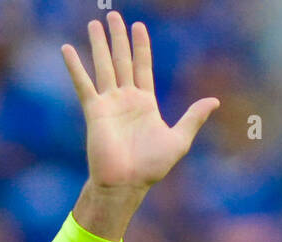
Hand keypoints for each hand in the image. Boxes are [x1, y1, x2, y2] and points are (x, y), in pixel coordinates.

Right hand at [62, 13, 218, 193]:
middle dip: (118, 38)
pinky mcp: (94, 111)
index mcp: (145, 103)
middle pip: (122, 61)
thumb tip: (215, 101)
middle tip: (114, 16)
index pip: (142, 66)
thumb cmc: (151, 168)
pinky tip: (67, 49)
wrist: (126, 184)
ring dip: (98, 45)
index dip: (141, 46)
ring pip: (103, 66)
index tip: (138, 26)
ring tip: (94, 24)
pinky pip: (83, 84)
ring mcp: (109, 104)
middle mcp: (126, 99)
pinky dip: (75, 67)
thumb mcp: (179, 140)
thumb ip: (193, 118)